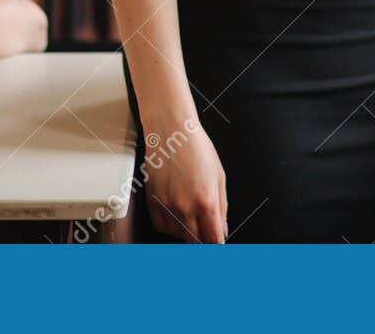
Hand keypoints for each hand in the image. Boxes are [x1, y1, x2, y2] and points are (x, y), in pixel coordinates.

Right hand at [142, 120, 226, 242]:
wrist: (171, 131)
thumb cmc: (196, 146)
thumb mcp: (219, 175)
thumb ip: (222, 206)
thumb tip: (222, 227)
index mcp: (206, 201)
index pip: (213, 239)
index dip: (217, 244)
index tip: (217, 243)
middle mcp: (185, 207)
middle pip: (195, 241)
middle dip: (203, 240)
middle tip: (206, 233)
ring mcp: (166, 205)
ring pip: (177, 235)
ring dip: (186, 232)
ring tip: (191, 218)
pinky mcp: (152, 201)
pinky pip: (160, 226)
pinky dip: (169, 226)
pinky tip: (176, 216)